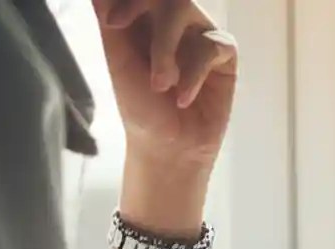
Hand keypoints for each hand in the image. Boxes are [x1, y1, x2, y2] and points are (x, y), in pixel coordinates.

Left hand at [93, 0, 237, 166]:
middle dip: (141, 5)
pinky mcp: (223, 56)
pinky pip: (210, 46)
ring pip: (184, 10)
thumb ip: (110, 22)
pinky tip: (183, 99)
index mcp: (144, 18)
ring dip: (164, 48)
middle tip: (117, 26)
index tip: (111, 22)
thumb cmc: (142, 108)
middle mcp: (173, 21)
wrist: (170, 148)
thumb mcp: (119, 62)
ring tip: (161, 85)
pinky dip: (193, 73)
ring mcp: (199, 35)